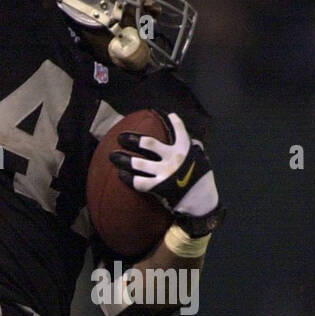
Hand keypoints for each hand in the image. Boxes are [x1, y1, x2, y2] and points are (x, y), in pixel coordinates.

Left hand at [109, 110, 224, 237]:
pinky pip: (139, 182)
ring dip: (123, 159)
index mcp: (185, 149)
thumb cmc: (201, 180)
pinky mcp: (159, 186)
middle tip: (121, 137)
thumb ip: (194, 148)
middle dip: (133, 138)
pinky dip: (128, 178)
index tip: (168, 115)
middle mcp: (174, 158)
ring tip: (113, 156)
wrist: (201, 201)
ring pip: (139, 163)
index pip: (179, 131)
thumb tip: (190, 139)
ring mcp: (165, 172)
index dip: (174, 123)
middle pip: (149, 143)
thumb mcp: (201, 160)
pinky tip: (121, 175)